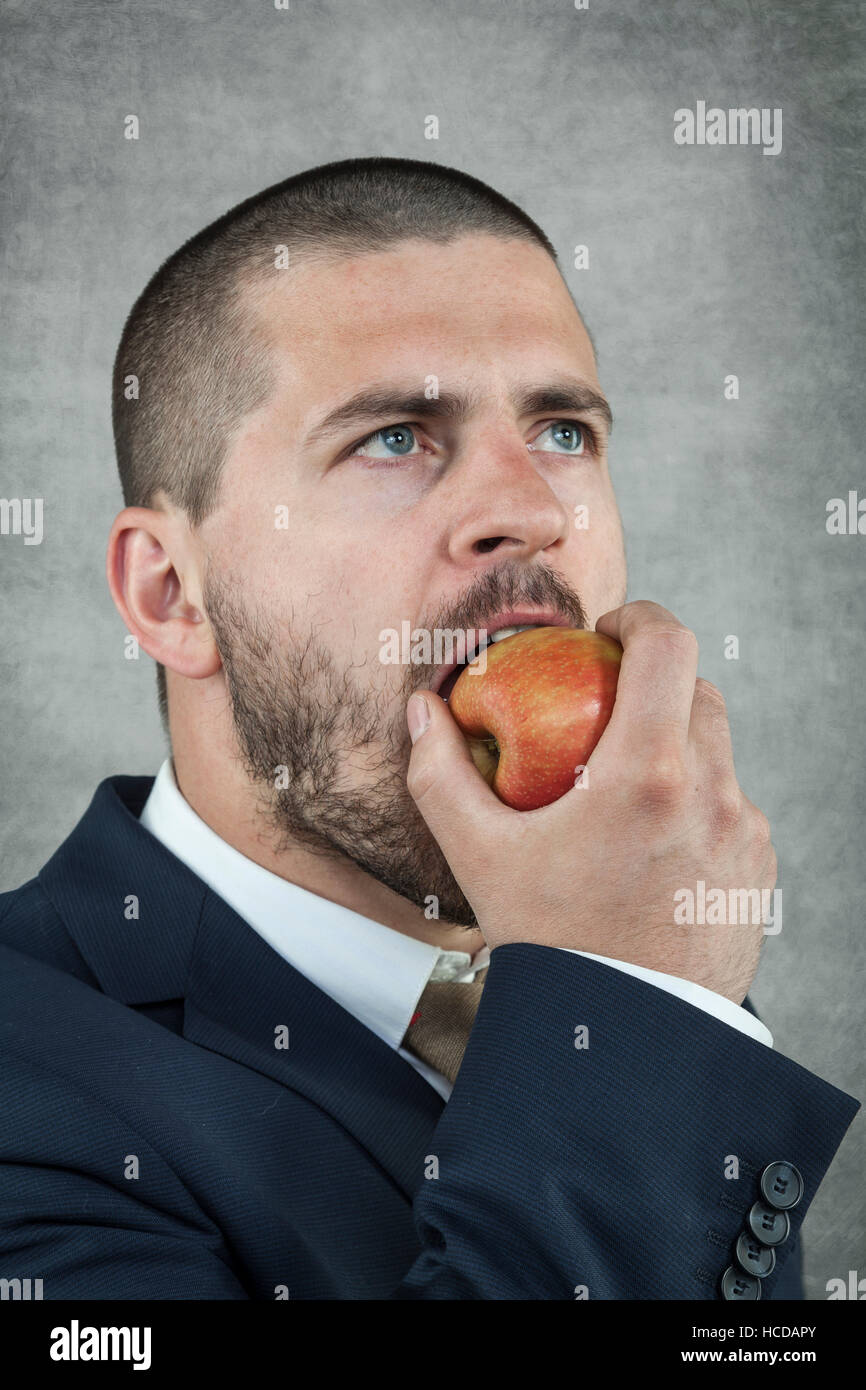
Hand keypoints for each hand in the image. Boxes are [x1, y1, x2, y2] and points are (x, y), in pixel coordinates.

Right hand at [405, 601, 775, 1003]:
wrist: (623, 1041)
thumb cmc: (550, 945)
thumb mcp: (481, 858)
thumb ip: (440, 776)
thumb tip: (422, 710)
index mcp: (648, 774)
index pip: (667, 646)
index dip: (639, 618)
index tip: (608, 632)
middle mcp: (713, 794)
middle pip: (698, 692)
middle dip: (654, 682)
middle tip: (605, 707)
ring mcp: (744, 834)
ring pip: (719, 751)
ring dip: (677, 744)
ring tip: (623, 784)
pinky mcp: (758, 870)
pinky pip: (732, 805)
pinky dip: (697, 800)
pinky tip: (651, 841)